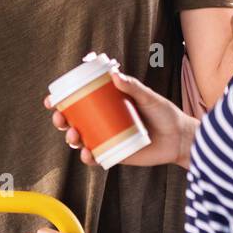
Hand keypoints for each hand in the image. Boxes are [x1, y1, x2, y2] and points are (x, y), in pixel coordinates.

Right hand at [44, 68, 194, 167]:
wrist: (179, 139)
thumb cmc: (164, 113)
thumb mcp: (148, 97)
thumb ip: (133, 87)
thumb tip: (114, 75)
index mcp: (106, 103)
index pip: (79, 100)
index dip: (62, 101)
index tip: (52, 100)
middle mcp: (103, 120)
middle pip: (74, 120)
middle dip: (61, 121)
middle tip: (60, 119)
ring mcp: (107, 138)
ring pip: (80, 139)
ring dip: (71, 138)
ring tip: (75, 136)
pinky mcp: (114, 154)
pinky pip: (95, 157)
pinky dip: (87, 157)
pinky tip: (87, 154)